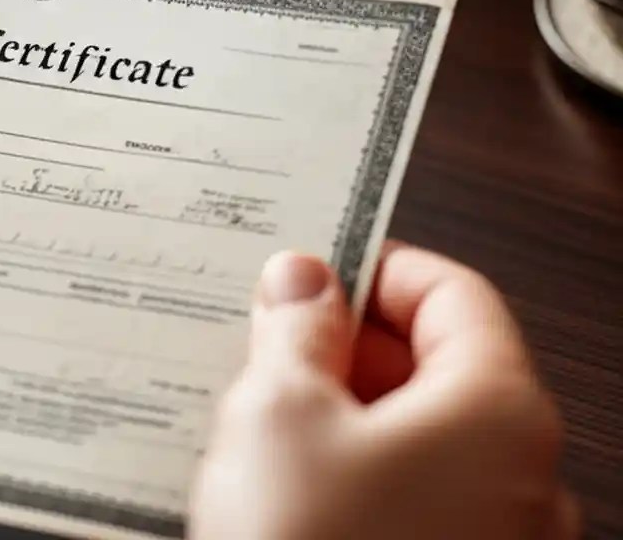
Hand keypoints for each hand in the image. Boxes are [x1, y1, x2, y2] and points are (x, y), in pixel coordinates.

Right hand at [192, 244, 577, 538]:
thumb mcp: (278, 414)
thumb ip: (296, 330)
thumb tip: (303, 282)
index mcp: (499, 411)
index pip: (452, 293)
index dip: (376, 268)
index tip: (313, 267)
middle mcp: (521, 476)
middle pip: (441, 370)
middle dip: (347, 346)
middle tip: (266, 343)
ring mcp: (496, 538)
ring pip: (418, 442)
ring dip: (343, 415)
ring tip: (257, 419)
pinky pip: (412, 501)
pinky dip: (356, 478)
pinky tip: (282, 489)